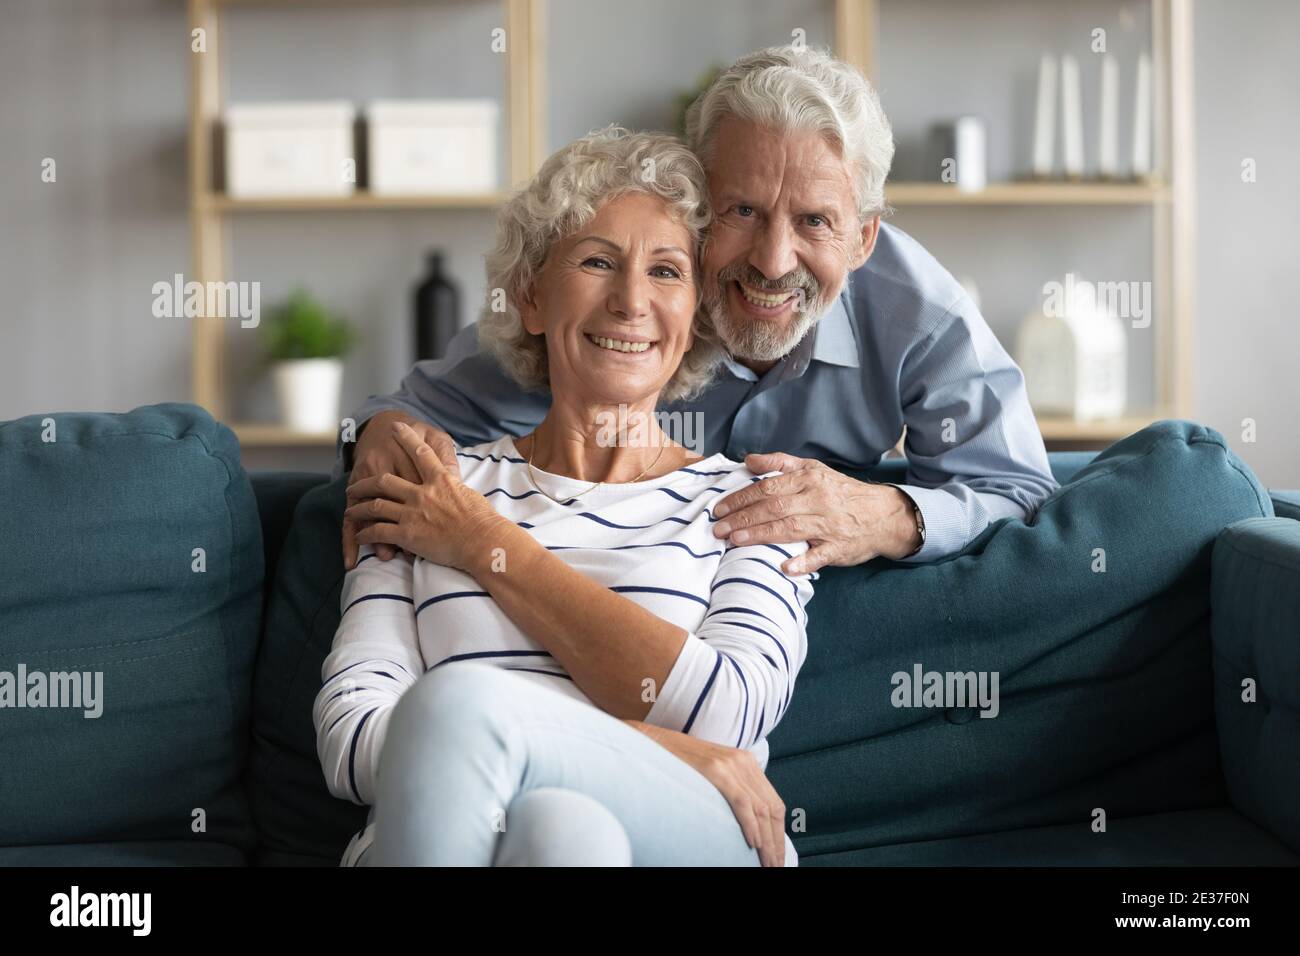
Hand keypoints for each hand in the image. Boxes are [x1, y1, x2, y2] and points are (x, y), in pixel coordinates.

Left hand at [344, 422, 501, 572]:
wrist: (483, 541)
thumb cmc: (484, 520)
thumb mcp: (471, 493)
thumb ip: (456, 485)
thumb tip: (453, 482)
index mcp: (441, 480)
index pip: (420, 452)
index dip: (406, 437)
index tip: (395, 427)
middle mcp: (422, 493)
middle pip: (384, 481)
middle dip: (365, 483)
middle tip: (353, 486)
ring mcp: (413, 513)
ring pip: (375, 506)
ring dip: (359, 509)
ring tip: (350, 512)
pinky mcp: (408, 534)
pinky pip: (379, 531)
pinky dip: (366, 534)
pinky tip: (360, 536)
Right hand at [625, 720, 787, 866]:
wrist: (655, 743)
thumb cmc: (681, 764)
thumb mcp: (715, 775)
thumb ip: (734, 790)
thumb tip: (749, 824)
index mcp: (747, 763)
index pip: (774, 803)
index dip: (779, 833)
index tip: (778, 855)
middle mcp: (744, 761)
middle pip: (771, 808)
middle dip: (776, 841)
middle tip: (776, 866)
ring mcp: (731, 764)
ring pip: (760, 808)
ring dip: (767, 841)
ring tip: (767, 862)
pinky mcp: (717, 770)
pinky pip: (741, 802)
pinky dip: (750, 825)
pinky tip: (753, 843)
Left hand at [712, 452, 921, 573]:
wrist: (881, 514)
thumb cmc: (840, 491)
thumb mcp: (813, 469)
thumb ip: (779, 463)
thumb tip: (749, 460)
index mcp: (808, 480)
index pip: (768, 488)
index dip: (741, 498)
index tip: (720, 508)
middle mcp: (816, 500)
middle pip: (773, 508)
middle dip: (742, 518)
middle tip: (718, 528)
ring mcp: (828, 525)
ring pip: (790, 529)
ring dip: (760, 535)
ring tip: (735, 541)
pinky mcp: (838, 547)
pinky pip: (819, 555)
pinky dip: (803, 562)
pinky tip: (785, 567)